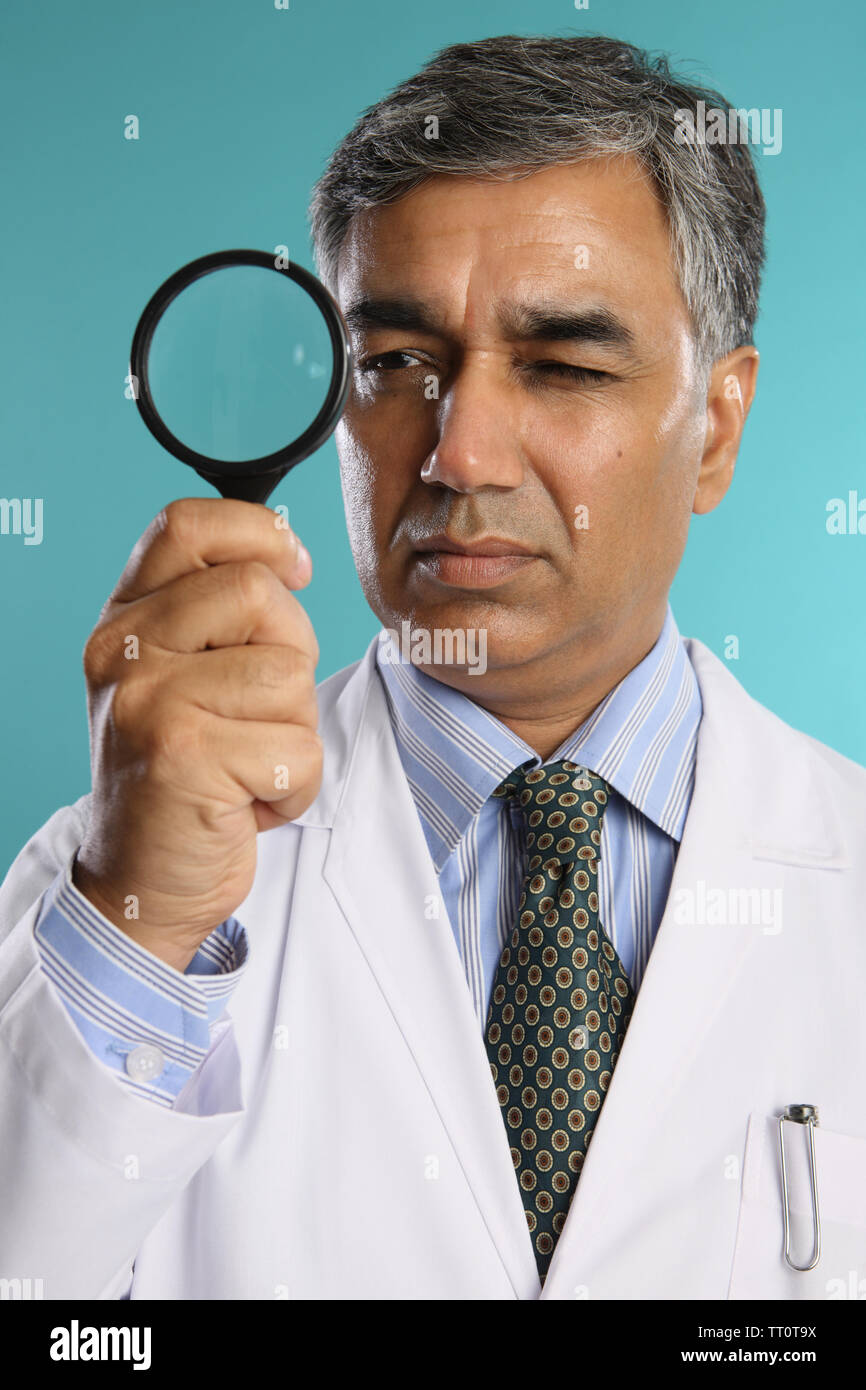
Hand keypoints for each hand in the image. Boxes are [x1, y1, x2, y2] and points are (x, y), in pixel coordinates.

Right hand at [74, 498, 321, 970]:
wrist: (141, 880)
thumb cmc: (183, 773)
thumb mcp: (179, 676)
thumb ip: (214, 612)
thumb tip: (287, 557)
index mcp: (125, 620)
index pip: (188, 525)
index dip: (259, 534)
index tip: (293, 572)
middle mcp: (125, 652)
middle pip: (258, 593)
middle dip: (292, 653)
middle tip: (260, 712)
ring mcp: (149, 702)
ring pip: (289, 675)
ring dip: (294, 731)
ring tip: (249, 763)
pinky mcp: (186, 758)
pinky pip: (299, 750)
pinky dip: (296, 788)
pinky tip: (249, 802)